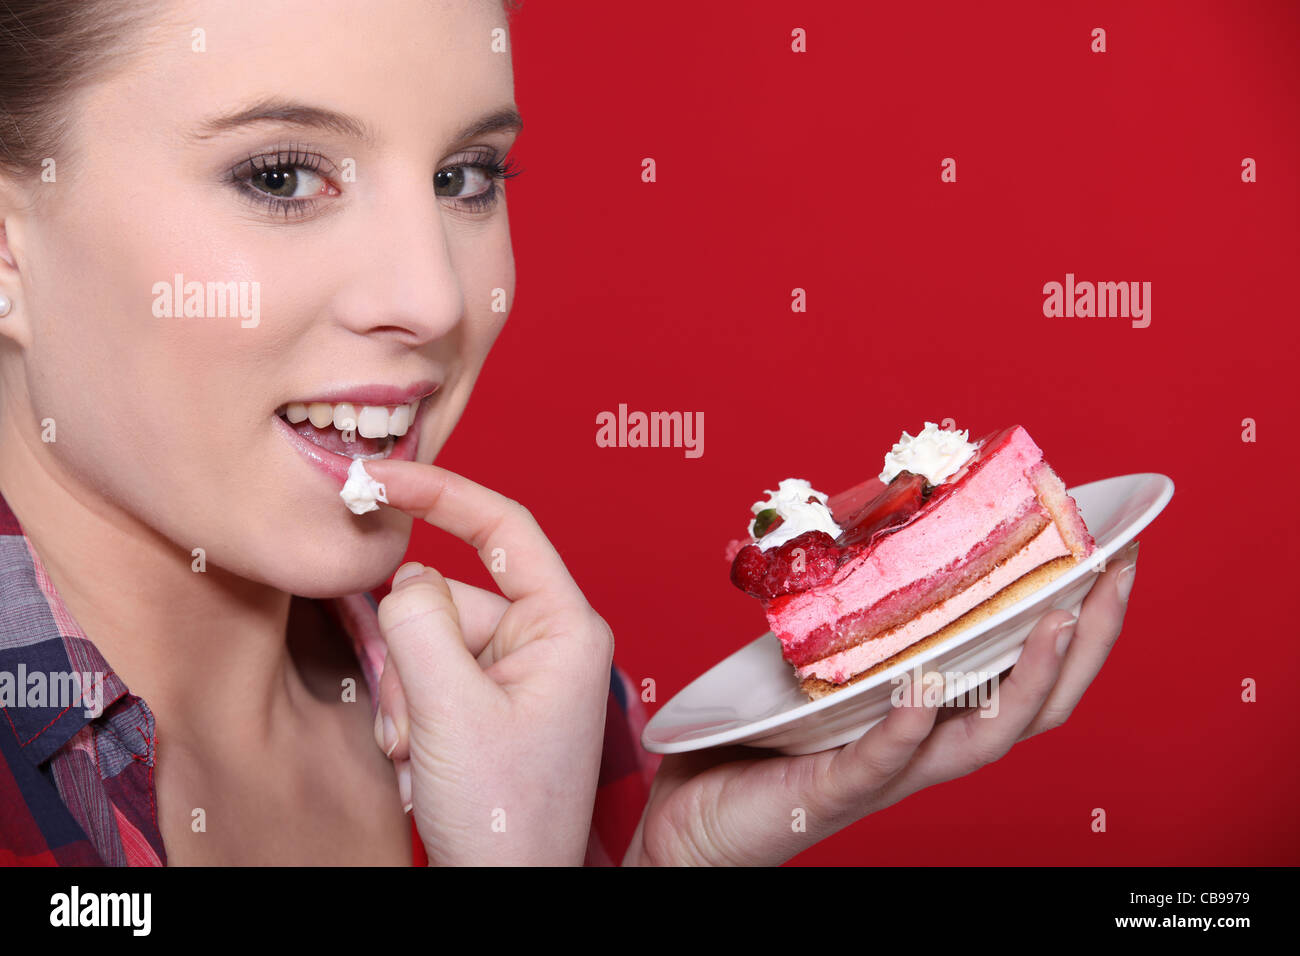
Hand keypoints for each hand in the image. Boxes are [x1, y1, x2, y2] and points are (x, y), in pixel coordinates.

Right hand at [365, 459, 613, 865]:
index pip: (503, 526)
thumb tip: (403, 577)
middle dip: (409, 655)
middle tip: (410, 721)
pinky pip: (427, 678)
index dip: (440, 491)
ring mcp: (517, 675)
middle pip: (448, 596)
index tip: (379, 473)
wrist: (503, 897)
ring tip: (420, 753)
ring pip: (427, 641)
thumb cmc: (504, 818)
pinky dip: (409, 715)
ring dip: (405, 696)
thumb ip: (418, 624)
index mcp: (563, 626)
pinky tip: (421, 764)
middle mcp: (546, 641)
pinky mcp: (491, 704)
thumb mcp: (450, 710)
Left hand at [623, 540, 1139, 865]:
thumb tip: (855, 531)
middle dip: (1087, 644)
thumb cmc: (755, 748)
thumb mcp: (813, 672)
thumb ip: (844, 621)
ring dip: (1026, 681)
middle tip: (1115, 576)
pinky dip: (907, 727)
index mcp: (926, 718)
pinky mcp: (831, 791)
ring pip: (982, 740)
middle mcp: (923, 750)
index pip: (1022, 673)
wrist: (694, 825)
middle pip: (1035, 708)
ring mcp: (885, 774)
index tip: (1109, 556)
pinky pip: (881, 761)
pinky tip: (923, 689)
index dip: (1076, 624)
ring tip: (1053, 622)